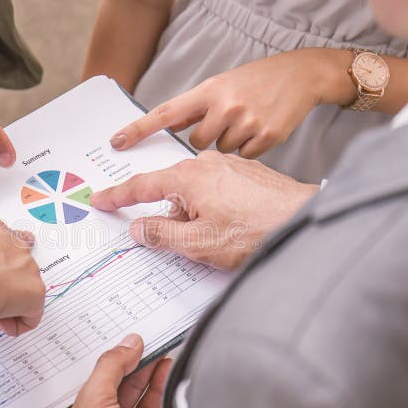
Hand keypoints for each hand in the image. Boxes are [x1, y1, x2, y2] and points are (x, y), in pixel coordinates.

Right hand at [0, 219, 44, 391]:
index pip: (8, 238)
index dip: (2, 259)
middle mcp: (15, 245)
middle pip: (20, 264)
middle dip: (8, 281)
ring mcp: (29, 267)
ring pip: (25, 289)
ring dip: (11, 301)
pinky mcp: (37, 291)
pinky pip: (31, 314)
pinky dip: (18, 323)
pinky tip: (0, 323)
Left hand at [42, 334, 170, 407]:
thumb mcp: (94, 399)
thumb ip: (112, 367)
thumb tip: (129, 343)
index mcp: (67, 406)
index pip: (86, 370)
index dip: (105, 352)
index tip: (122, 335)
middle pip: (112, 379)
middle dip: (130, 360)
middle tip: (147, 340)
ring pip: (131, 392)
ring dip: (146, 371)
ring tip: (159, 350)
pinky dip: (155, 390)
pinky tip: (163, 372)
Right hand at [91, 151, 317, 269]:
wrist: (306, 220)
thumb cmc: (257, 231)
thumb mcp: (198, 243)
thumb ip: (161, 234)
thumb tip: (138, 229)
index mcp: (188, 177)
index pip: (142, 186)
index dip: (117, 196)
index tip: (100, 199)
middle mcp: (206, 164)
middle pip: (170, 189)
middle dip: (168, 216)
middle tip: (180, 241)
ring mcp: (229, 166)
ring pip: (196, 192)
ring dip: (196, 215)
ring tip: (219, 239)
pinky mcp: (247, 174)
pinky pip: (216, 190)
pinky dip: (214, 209)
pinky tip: (232, 228)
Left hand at [110, 48, 356, 157]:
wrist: (301, 74)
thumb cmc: (256, 80)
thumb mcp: (222, 84)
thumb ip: (197, 108)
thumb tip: (172, 127)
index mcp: (209, 90)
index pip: (166, 113)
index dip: (139, 129)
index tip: (117, 142)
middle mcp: (225, 105)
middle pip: (196, 143)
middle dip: (207, 137)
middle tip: (227, 120)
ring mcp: (246, 122)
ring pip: (220, 152)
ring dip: (229, 142)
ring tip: (247, 120)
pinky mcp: (266, 137)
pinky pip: (243, 156)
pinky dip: (249, 148)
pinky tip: (260, 128)